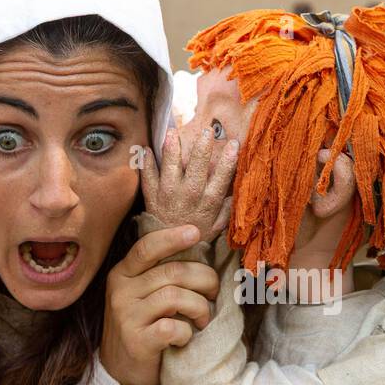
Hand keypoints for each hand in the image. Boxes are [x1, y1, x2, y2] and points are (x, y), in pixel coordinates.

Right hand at [101, 225, 220, 384]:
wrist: (121, 372)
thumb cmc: (143, 327)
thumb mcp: (142, 295)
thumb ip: (160, 275)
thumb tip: (200, 251)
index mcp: (122, 274)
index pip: (146, 247)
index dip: (172, 238)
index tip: (196, 233)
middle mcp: (121, 291)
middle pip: (173, 272)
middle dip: (204, 280)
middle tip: (213, 295)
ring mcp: (127, 316)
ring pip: (176, 297)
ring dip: (200, 308)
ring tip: (202, 319)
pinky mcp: (137, 340)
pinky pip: (173, 327)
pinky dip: (187, 333)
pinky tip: (184, 338)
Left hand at [141, 127, 236, 243]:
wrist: (171, 254)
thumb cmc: (197, 236)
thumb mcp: (218, 225)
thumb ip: (228, 208)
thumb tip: (239, 190)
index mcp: (208, 203)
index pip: (221, 179)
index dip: (228, 161)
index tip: (233, 144)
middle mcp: (189, 197)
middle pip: (197, 169)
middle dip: (202, 149)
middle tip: (207, 131)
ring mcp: (169, 196)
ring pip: (171, 170)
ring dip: (171, 150)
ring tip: (172, 132)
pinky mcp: (152, 199)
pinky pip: (147, 180)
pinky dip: (146, 166)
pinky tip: (146, 151)